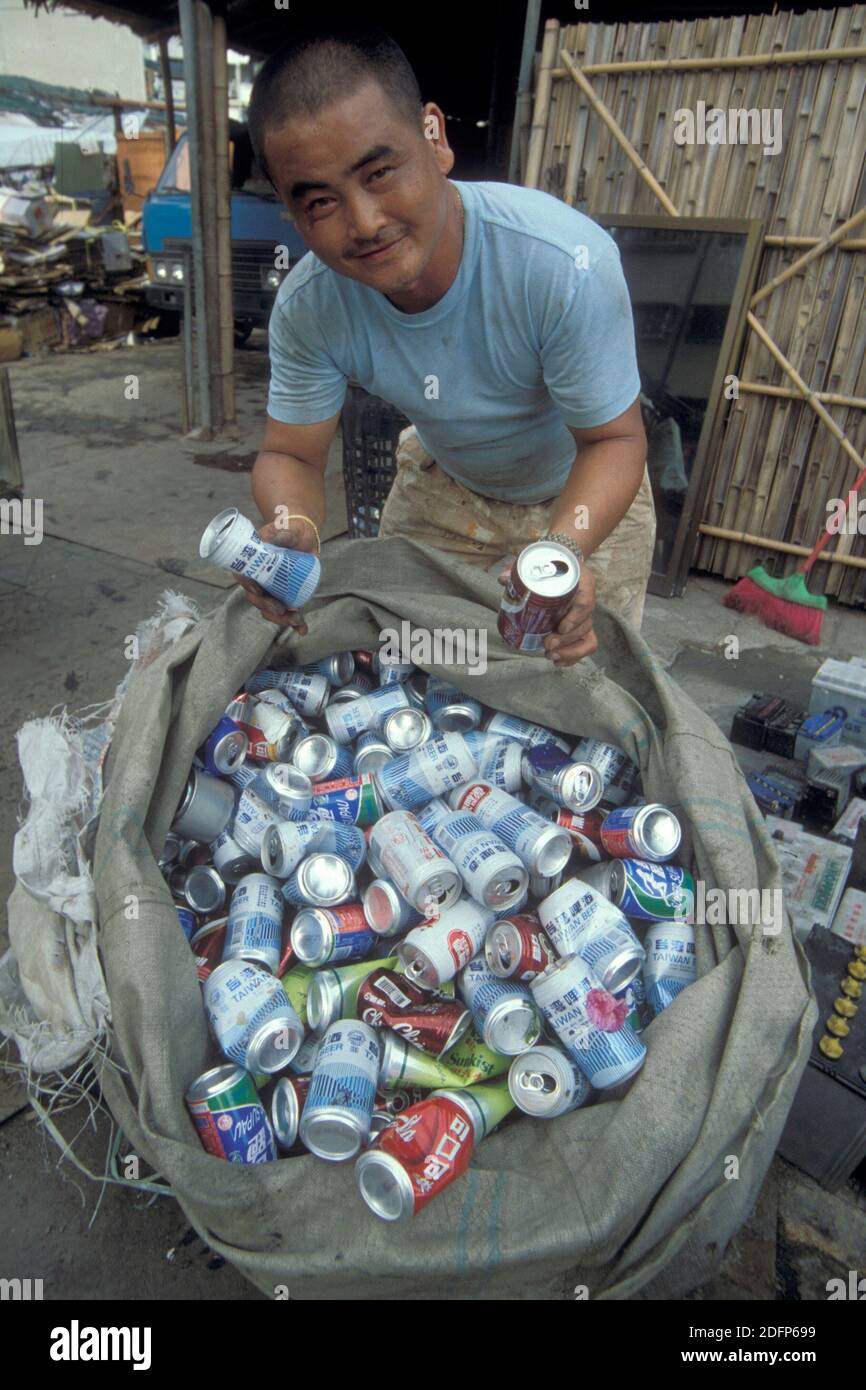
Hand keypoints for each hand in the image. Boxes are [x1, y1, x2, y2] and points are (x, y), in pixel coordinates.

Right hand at [236, 516, 317, 632]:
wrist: (302, 536)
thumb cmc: (289, 529)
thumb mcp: (287, 528)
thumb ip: (285, 532)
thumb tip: (282, 537)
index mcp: (252, 562)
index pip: (243, 576)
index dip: (248, 585)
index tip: (258, 590)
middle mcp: (258, 578)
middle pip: (256, 598)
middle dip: (267, 607)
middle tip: (281, 610)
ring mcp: (271, 589)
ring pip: (269, 609)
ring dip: (281, 619)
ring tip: (296, 620)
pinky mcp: (285, 596)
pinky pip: (287, 612)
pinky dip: (295, 623)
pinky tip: (302, 630)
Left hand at [498, 560, 597, 665]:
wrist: (562, 566)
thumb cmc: (550, 566)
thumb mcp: (538, 564)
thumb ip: (522, 571)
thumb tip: (502, 579)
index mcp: (581, 583)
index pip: (585, 602)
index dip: (576, 617)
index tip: (561, 628)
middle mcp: (586, 601)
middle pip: (585, 624)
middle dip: (567, 640)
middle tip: (547, 645)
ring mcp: (585, 617)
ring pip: (587, 638)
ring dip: (570, 651)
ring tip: (551, 656)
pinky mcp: (582, 629)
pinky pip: (585, 646)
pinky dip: (573, 657)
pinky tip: (558, 662)